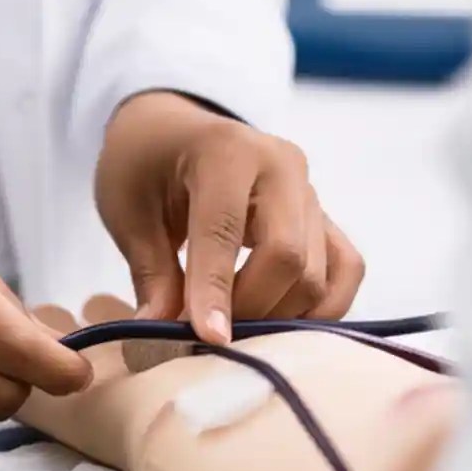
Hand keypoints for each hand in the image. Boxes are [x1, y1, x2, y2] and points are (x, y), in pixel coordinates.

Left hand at [97, 92, 364, 342]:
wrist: (172, 131)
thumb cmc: (142, 164)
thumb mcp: (127, 211)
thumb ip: (150, 272)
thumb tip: (160, 333)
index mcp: (225, 151)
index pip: (224, 232)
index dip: (214, 292)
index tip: (206, 339)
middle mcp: (282, 165)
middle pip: (286, 256)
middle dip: (248, 309)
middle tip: (205, 337)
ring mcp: (311, 190)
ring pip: (317, 273)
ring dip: (277, 316)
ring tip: (232, 329)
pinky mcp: (325, 216)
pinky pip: (345, 270)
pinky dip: (319, 308)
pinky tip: (277, 324)